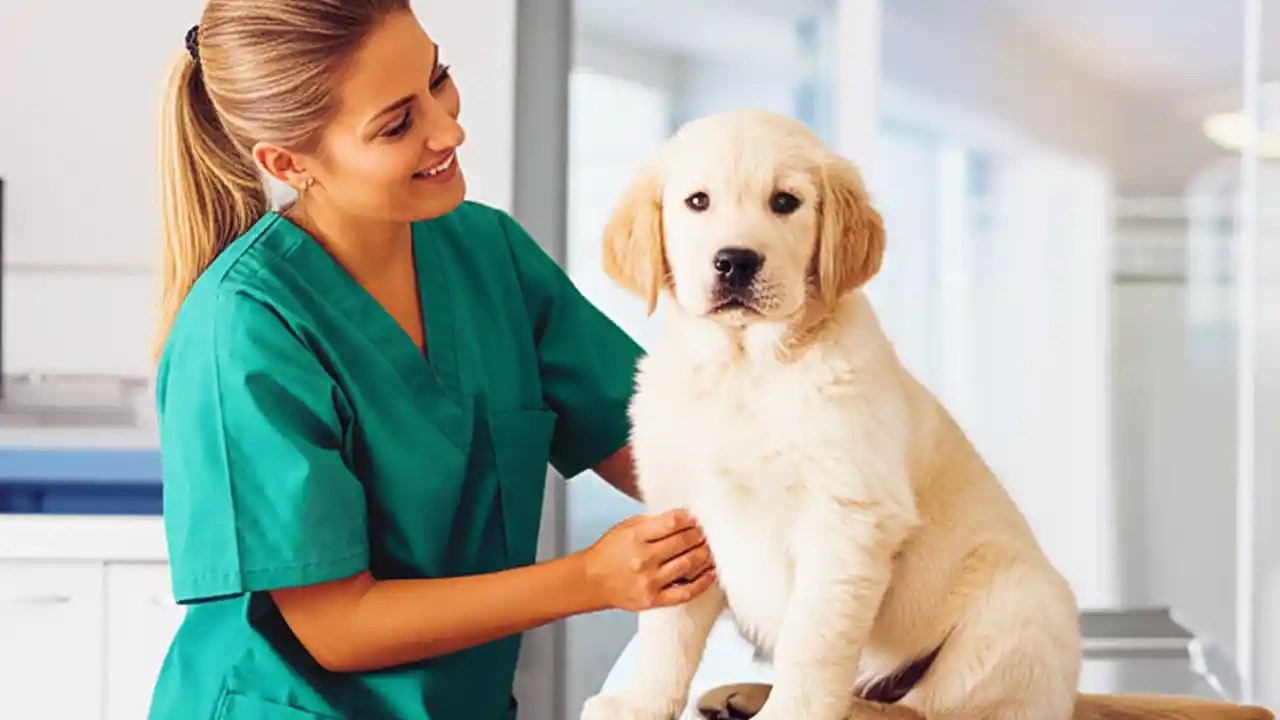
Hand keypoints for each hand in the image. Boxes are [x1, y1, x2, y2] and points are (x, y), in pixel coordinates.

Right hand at [580, 509, 716, 611]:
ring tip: (710, 549)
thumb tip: (683, 517)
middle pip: (685, 542)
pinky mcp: (654, 599)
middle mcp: (644, 559)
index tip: (697, 518)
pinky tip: (710, 573)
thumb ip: (653, 522)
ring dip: (705, 555)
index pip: (673, 522)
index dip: (690, 518)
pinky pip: (686, 591)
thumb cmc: (609, 552)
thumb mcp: (626, 527)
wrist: (592, 581)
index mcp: (636, 537)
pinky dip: (703, 582)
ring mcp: (650, 581)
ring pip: (689, 564)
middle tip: (708, 533)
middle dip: (701, 535)